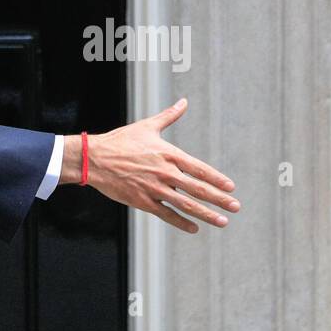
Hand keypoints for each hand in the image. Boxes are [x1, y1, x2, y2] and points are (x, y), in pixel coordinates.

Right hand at [65, 98, 240, 232]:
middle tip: (236, 206)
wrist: (94, 158)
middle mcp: (165, 172)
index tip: (231, 187)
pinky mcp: (142, 201)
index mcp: (168, 154)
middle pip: (198, 188)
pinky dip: (181, 222)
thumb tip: (184, 102)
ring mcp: (154, 188)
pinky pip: (166, 214)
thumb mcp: (147, 126)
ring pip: (185, 204)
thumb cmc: (121, 140)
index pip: (199, 169)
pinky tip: (194, 228)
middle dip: (219, 199)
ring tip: (223, 221)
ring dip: (206, 214)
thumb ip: (169, 116)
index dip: (217, 179)